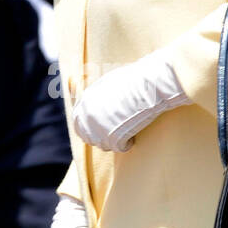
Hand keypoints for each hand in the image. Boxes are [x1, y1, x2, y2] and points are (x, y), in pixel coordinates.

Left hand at [73, 49, 189, 152]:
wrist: (148, 84)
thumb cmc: (135, 79)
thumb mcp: (109, 83)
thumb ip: (99, 97)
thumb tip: (100, 107)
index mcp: (85, 101)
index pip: (79, 123)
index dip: (90, 130)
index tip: (102, 130)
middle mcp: (88, 116)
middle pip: (89, 138)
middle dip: (102, 138)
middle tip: (116, 134)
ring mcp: (99, 128)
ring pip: (104, 144)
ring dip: (116, 141)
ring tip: (128, 131)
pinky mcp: (113, 137)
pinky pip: (119, 148)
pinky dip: (127, 144)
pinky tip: (134, 136)